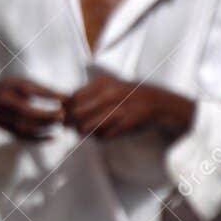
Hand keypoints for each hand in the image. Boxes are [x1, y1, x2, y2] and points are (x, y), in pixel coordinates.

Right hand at [0, 79, 65, 139]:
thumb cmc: (8, 89)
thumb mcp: (21, 83)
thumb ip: (41, 90)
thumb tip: (68, 98)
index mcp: (9, 87)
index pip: (31, 90)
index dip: (50, 94)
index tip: (67, 97)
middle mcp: (3, 102)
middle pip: (26, 111)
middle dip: (46, 114)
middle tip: (63, 114)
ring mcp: (3, 117)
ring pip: (25, 126)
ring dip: (44, 126)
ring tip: (60, 123)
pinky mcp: (6, 130)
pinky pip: (23, 137)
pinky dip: (39, 139)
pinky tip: (53, 137)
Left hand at [64, 74, 194, 140]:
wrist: (157, 102)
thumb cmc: (127, 95)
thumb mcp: (108, 86)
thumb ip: (86, 94)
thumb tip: (62, 106)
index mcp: (102, 83)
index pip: (72, 99)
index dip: (66, 111)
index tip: (68, 116)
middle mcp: (109, 94)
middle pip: (76, 115)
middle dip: (73, 124)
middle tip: (76, 128)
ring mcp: (119, 108)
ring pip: (88, 127)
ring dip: (86, 133)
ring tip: (90, 131)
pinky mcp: (127, 123)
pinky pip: (104, 136)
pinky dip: (101, 138)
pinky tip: (105, 134)